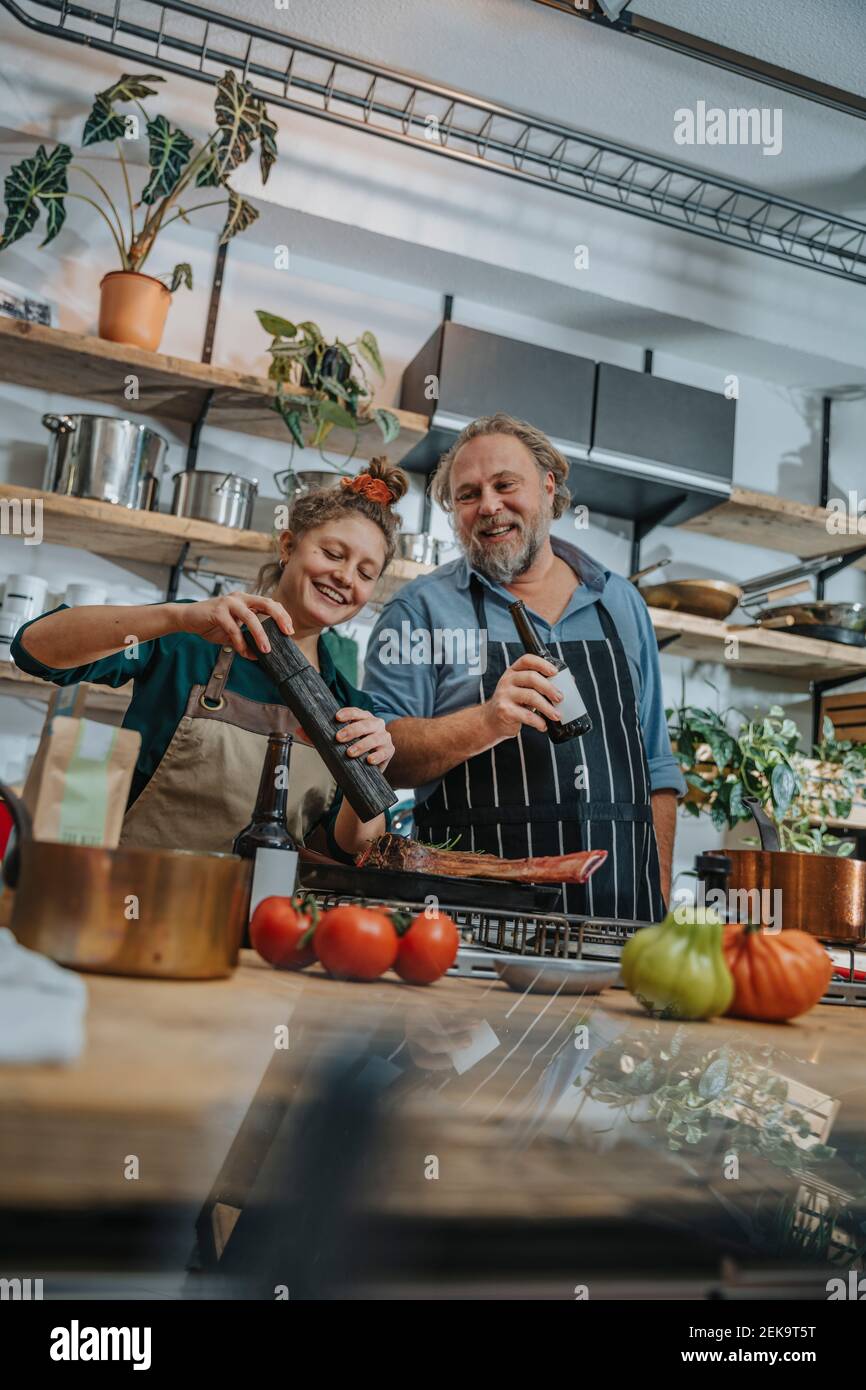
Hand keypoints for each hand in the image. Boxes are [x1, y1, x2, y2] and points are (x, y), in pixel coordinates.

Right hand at [172, 592, 292, 658]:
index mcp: (246, 600)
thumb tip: (261, 654)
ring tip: (266, 650)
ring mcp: (228, 603)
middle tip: (288, 633)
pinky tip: (243, 652)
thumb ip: (247, 637)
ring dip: (260, 635)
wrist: (187, 619)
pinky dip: (240, 643)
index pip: (270, 603)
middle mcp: (240, 598)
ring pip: (251, 617)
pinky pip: (233, 629)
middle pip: (266, 603)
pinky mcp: (217, 611)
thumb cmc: (212, 624)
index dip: (282, 615)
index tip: (290, 630)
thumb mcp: (233, 630)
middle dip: (280, 618)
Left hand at [335, 707, 394, 768]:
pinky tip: (369, 760)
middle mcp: (376, 724)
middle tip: (338, 738)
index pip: (356, 712)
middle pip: (365, 724)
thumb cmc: (355, 746)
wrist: (370, 763)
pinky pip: (384, 752)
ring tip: (350, 753)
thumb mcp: (346, 739)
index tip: (337, 718)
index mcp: (365, 718)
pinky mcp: (389, 750)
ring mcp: (384, 737)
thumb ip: (335, 735)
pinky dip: (377, 756)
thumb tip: (313, 738)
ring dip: (362, 745)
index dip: (347, 714)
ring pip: (375, 738)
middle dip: (351, 730)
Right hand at [482, 653, 561, 740]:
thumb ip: (541, 684)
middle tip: (560, 698)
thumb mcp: (523, 689)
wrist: (491, 720)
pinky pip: (526, 715)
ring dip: (547, 708)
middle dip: (549, 688)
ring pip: (530, 696)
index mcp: (514, 671)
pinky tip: (543, 725)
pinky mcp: (504, 710)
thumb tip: (569, 681)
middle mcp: (507, 680)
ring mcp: (504, 695)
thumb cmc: (513, 703)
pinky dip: (538, 722)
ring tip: (557, 715)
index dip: (542, 664)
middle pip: (531, 678)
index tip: (555, 672)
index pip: (527, 660)